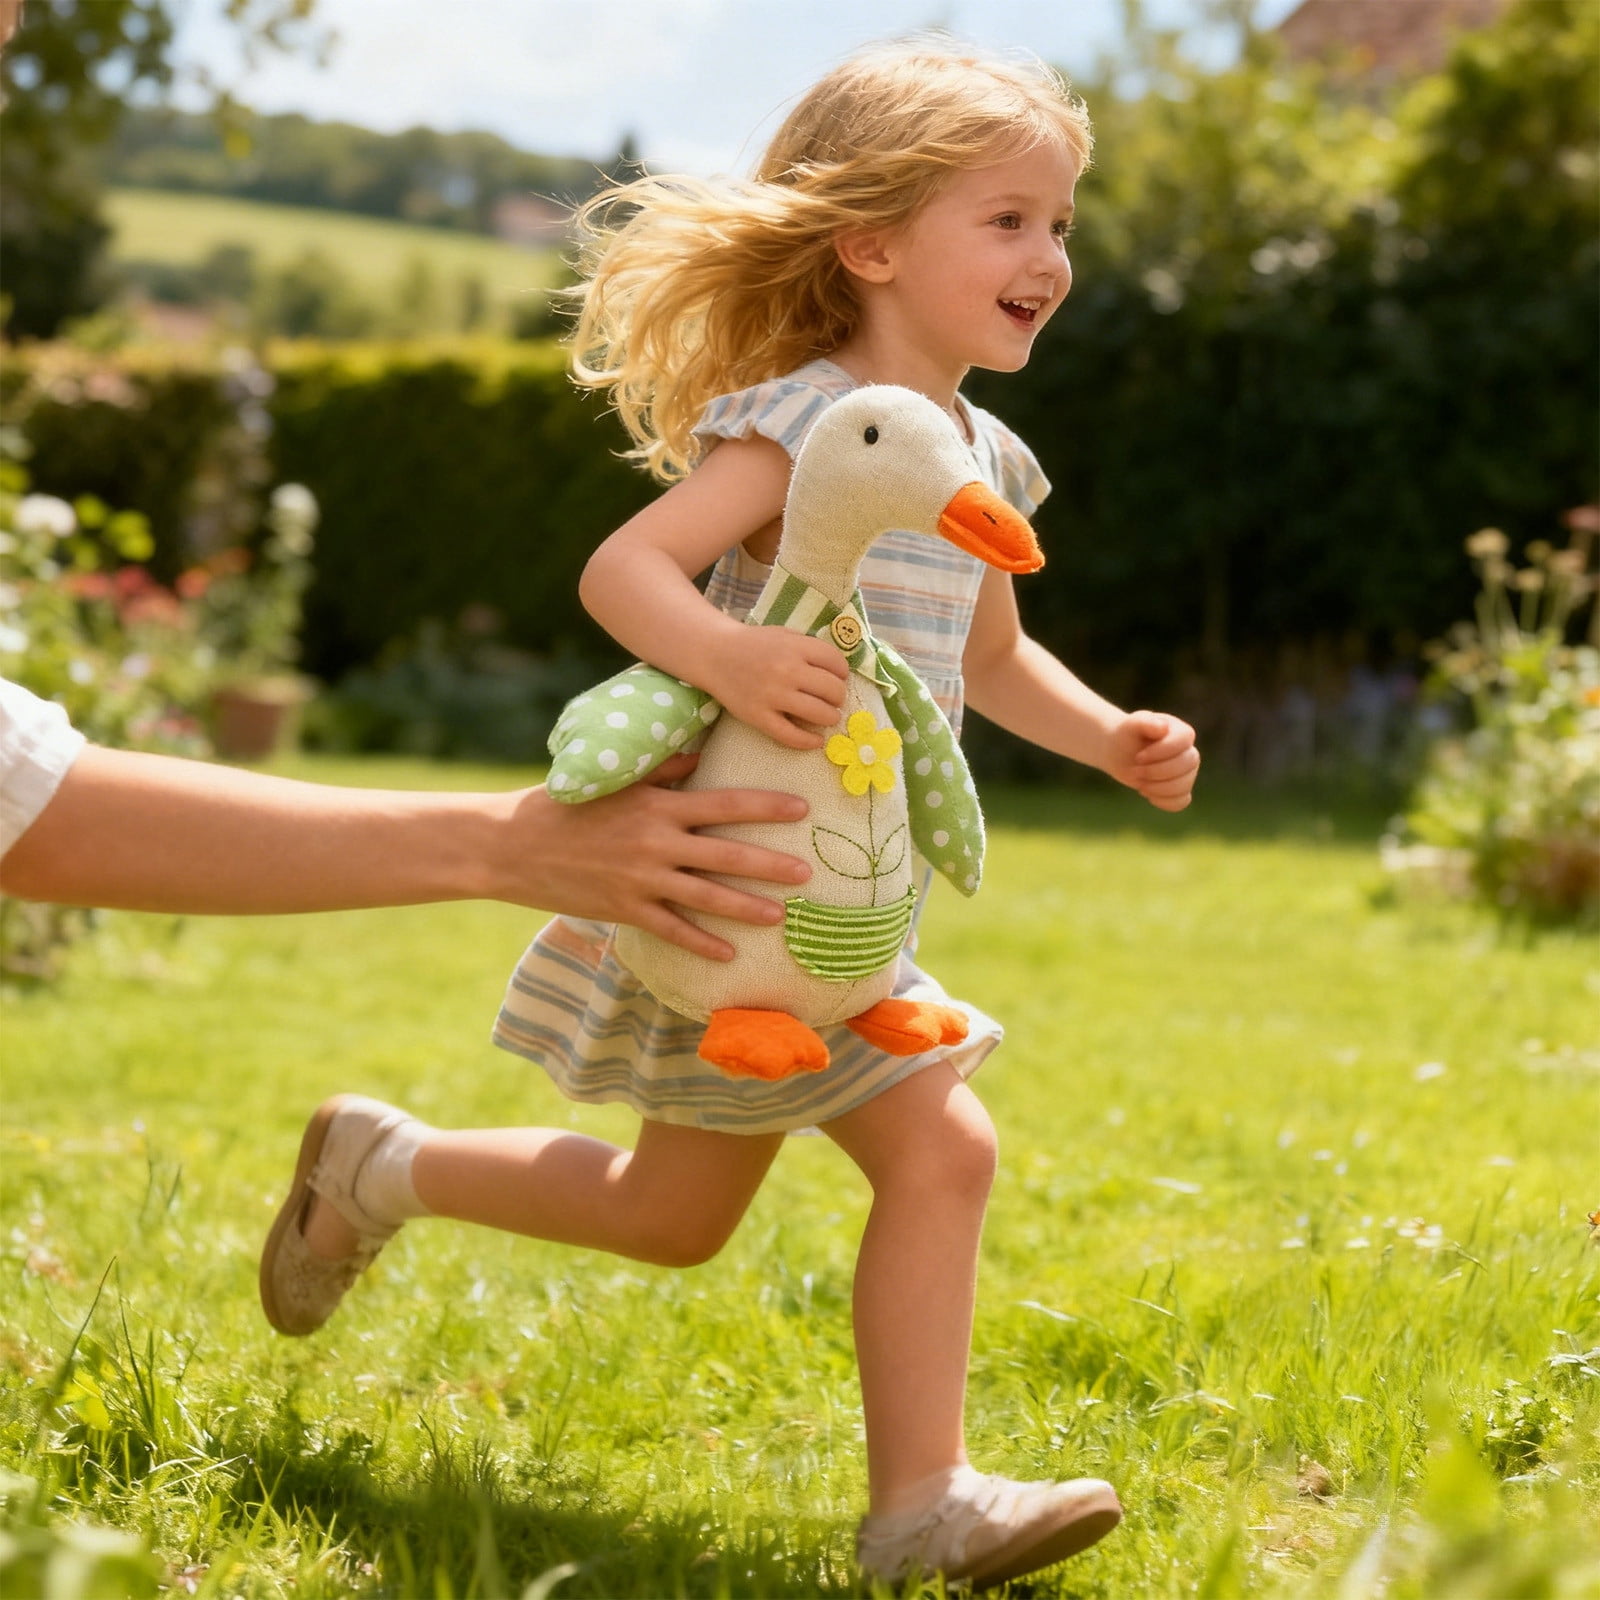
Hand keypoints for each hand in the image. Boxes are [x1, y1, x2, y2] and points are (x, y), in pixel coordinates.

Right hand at [504, 755, 813, 958]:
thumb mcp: (614, 779)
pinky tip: (728, 953)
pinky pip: (672, 930)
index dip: (766, 807)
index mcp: (657, 805)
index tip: (801, 809)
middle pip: (726, 855)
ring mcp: (641, 880)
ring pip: (706, 898)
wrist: (511, 846)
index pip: (724, 804)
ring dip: (746, 908)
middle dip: (770, 865)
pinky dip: (701, 943)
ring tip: (779, 915)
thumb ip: (662, 768)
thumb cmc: (563, 804)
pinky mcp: (625, 909)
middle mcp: (656, 843)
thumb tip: (702, 753)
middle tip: (806, 872)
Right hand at [705, 625, 848, 748]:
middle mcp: (787, 671)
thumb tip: (840, 672)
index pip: (836, 663)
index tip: (839, 678)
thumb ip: (810, 649)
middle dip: (838, 697)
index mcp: (795, 647)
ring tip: (827, 717)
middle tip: (833, 700)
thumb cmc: (754, 645)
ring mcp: (772, 695)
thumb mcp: (784, 635)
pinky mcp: (758, 716)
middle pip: (832, 690)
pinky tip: (816, 740)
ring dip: (830, 718)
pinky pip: (791, 736)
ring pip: (819, 714)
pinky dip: (809, 742)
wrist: (714, 654)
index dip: (843, 673)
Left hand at [1104, 710, 1199, 811]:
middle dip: (1158, 771)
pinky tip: (1147, 794)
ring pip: (1184, 786)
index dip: (1161, 752)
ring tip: (1139, 783)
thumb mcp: (1131, 724)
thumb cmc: (1127, 734)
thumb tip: (1163, 727)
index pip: (1184, 742)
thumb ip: (1145, 722)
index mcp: (1182, 733)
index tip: (1139, 757)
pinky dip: (1163, 802)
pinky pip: (1181, 802)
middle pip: (1188, 765)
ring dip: (1158, 788)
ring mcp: (1187, 773)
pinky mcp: (1179, 789)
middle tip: (1135, 770)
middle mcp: (1189, 752)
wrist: (1119, 751)